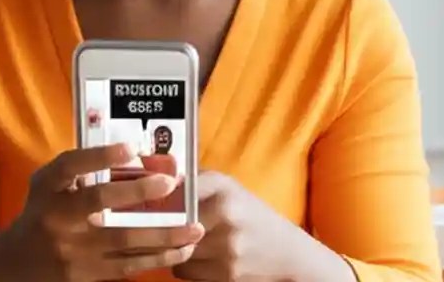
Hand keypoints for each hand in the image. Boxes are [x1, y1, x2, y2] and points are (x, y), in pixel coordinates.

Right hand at [0, 142, 205, 280]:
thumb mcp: (49, 185)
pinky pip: (129, 265)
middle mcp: (57, 216)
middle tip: (170, 183)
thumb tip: (134, 153)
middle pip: (98, 201)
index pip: (71, 165)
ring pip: (123, 239)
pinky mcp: (87, 273)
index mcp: (48, 187)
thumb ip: (81, 169)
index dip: (100, 155)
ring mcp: (73, 248)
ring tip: (195, 226)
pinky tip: (182, 249)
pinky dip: (158, 257)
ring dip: (163, 233)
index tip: (131, 148)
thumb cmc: (42, 212)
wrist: (15, 266)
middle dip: (136, 191)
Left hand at [172, 172, 354, 281]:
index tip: (155, 201)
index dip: (160, 197)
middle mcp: (225, 212)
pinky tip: (201, 258)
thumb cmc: (253, 218)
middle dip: (163, 227)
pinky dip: (186, 266)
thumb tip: (156, 171)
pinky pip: (184, 269)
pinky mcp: (226, 273)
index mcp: (224, 187)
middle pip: (170, 222)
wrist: (289, 255)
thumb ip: (196, 181)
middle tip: (161, 226)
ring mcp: (226, 245)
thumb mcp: (230, 190)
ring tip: (188, 242)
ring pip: (175, 248)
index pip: (175, 188)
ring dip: (175, 248)